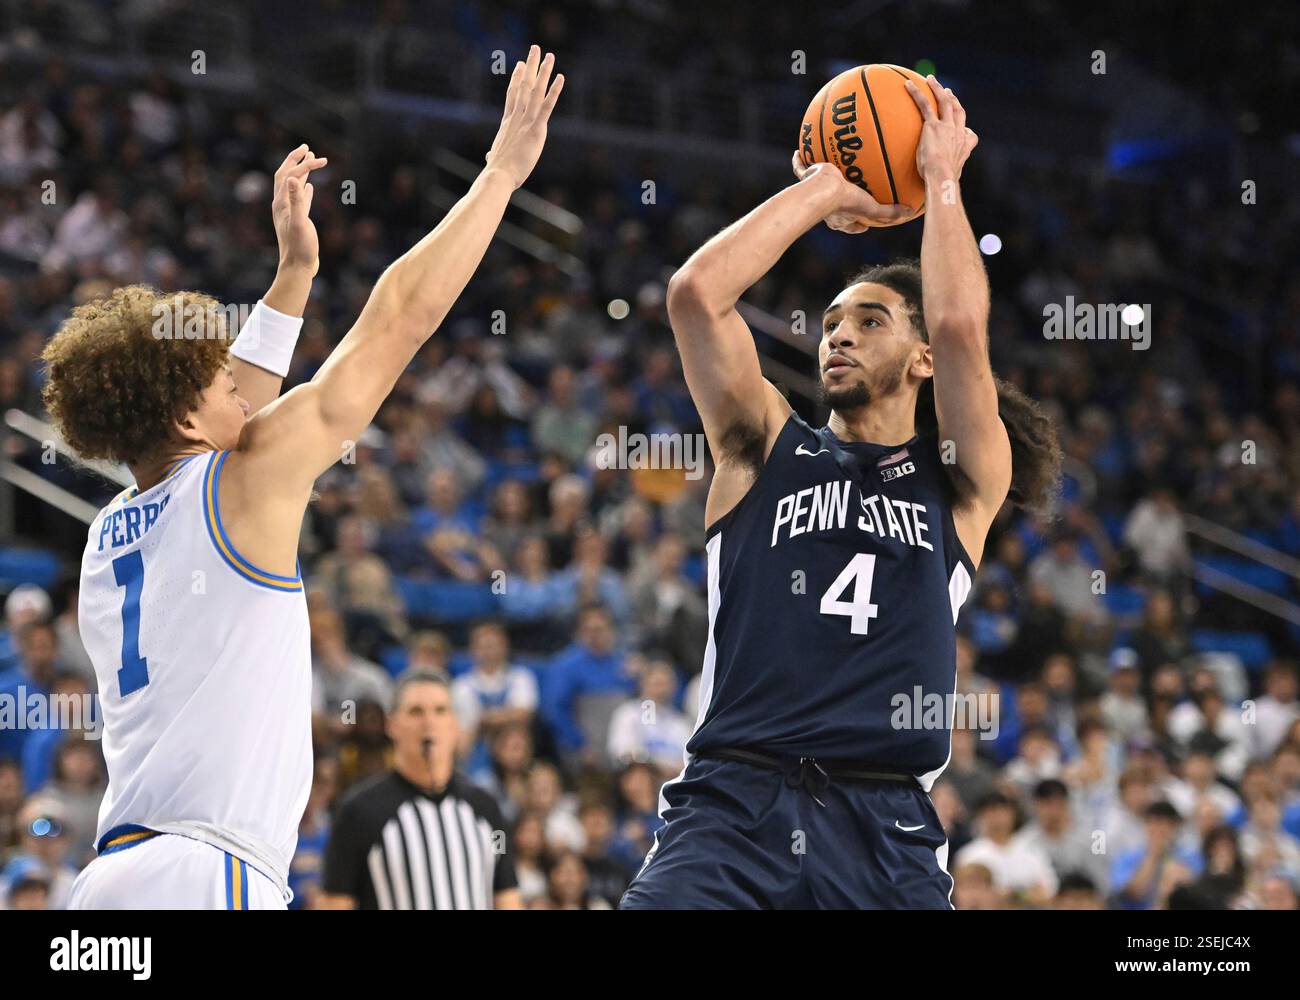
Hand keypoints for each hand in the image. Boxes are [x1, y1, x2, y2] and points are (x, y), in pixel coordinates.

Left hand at [272, 144, 326, 274]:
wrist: (298, 267)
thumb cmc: (300, 248)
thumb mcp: (300, 223)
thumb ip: (298, 201)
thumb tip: (295, 178)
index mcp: (281, 203)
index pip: (290, 175)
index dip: (304, 164)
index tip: (320, 159)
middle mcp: (282, 204)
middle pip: (286, 175)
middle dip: (295, 159)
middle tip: (307, 147)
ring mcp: (289, 212)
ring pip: (293, 185)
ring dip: (301, 170)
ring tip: (311, 160)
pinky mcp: (297, 220)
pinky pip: (300, 199)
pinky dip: (305, 188)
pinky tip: (310, 186)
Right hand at [484, 45, 564, 189]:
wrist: (498, 176)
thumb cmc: (497, 173)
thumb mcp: (496, 159)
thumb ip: (494, 155)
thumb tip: (489, 158)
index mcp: (508, 123)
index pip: (512, 95)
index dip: (517, 78)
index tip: (520, 64)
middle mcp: (516, 117)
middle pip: (523, 86)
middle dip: (530, 66)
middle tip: (534, 49)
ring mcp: (525, 121)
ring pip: (535, 91)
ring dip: (543, 71)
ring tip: (549, 55)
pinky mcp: (536, 129)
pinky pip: (547, 105)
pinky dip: (554, 91)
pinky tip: (560, 77)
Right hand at [791, 151, 916, 232]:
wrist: (822, 191)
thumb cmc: (845, 202)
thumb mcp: (871, 208)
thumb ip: (890, 212)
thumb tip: (909, 213)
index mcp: (840, 217)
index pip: (852, 225)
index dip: (859, 225)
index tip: (865, 224)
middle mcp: (826, 206)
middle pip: (833, 207)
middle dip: (839, 202)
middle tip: (848, 194)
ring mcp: (815, 191)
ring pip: (817, 188)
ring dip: (820, 182)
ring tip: (824, 169)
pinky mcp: (807, 177)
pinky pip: (800, 168)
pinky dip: (799, 161)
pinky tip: (798, 151)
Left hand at [904, 75, 978, 184]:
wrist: (941, 178)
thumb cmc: (942, 184)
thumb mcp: (947, 180)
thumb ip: (944, 179)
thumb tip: (933, 192)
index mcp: (965, 145)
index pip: (967, 133)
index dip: (963, 127)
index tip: (961, 125)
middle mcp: (959, 133)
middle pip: (958, 111)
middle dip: (953, 100)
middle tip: (947, 92)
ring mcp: (947, 127)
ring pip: (944, 102)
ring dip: (937, 89)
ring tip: (930, 79)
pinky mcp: (933, 125)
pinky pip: (925, 104)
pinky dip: (917, 93)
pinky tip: (908, 85)